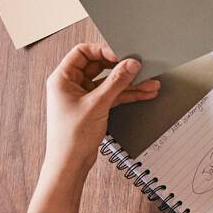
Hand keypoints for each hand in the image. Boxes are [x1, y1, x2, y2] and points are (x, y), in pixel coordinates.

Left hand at [43, 44, 159, 175]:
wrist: (70, 162)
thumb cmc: (71, 136)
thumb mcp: (97, 104)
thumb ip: (116, 82)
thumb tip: (131, 64)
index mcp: (62, 78)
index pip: (83, 52)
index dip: (103, 50)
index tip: (122, 56)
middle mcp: (71, 84)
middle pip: (99, 66)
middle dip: (121, 68)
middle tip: (139, 67)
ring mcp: (83, 96)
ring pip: (109, 82)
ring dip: (129, 83)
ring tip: (150, 82)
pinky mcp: (93, 107)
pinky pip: (113, 94)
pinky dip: (128, 94)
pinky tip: (144, 93)